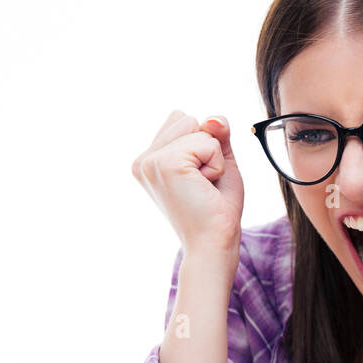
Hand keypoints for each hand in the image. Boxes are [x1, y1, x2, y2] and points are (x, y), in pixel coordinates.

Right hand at [132, 110, 243, 260]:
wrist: (213, 244)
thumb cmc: (217, 211)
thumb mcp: (219, 163)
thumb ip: (216, 135)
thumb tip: (213, 117)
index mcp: (148, 161)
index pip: (181, 120)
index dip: (203, 145)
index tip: (199, 180)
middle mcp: (143, 160)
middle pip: (186, 118)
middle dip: (207, 148)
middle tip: (202, 184)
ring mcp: (150, 161)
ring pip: (196, 126)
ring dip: (212, 155)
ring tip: (203, 186)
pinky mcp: (165, 163)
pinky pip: (207, 141)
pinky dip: (216, 163)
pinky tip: (204, 187)